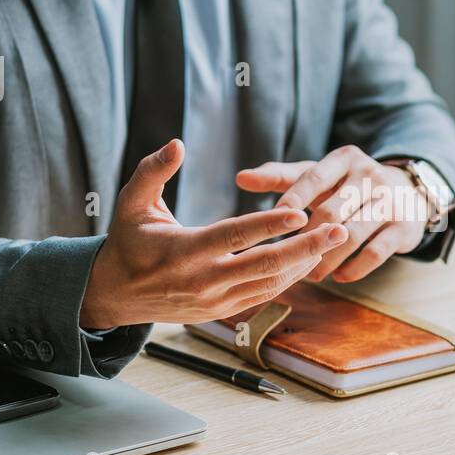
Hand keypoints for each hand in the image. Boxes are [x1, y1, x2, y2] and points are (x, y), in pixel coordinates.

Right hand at [80, 139, 348, 328]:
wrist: (116, 295)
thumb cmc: (128, 241)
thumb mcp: (132, 202)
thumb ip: (153, 171)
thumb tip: (177, 143)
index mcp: (184, 251)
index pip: (235, 236)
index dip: (269, 224)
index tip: (300, 211)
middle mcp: (204, 280)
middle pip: (265, 264)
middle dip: (306, 247)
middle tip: (338, 229)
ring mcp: (216, 300)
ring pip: (271, 283)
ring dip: (305, 262)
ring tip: (333, 241)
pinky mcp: (222, 311)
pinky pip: (264, 295)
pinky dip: (289, 278)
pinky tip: (308, 260)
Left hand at [235, 144, 427, 282]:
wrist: (407, 192)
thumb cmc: (347, 186)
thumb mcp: (319, 175)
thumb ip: (280, 177)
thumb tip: (240, 177)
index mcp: (344, 159)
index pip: (313, 178)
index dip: (291, 202)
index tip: (271, 227)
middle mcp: (370, 176)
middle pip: (331, 211)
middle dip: (306, 238)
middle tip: (286, 259)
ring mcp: (390, 202)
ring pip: (351, 236)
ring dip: (326, 259)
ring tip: (309, 274)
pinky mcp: (403, 228)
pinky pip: (375, 254)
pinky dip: (353, 269)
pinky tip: (338, 277)